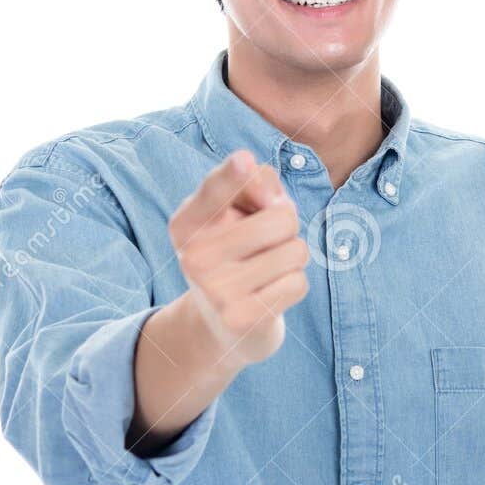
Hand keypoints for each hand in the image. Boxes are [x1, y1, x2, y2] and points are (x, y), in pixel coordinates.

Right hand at [167, 148, 308, 370]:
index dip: (235, 172)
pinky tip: (268, 294)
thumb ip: (258, 184)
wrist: (221, 325)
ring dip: (292, 258)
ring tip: (267, 269)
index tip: (244, 160)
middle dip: (289, 226)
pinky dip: (293, 286)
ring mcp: (215, 290)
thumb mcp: (238, 212)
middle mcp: (194, 256)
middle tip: (267, 244)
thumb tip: (275, 200)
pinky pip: (298, 283)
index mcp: (187, 224)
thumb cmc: (238, 251)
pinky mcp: (241, 319)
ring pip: (296, 250)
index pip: (216, 188)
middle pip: (281, 217)